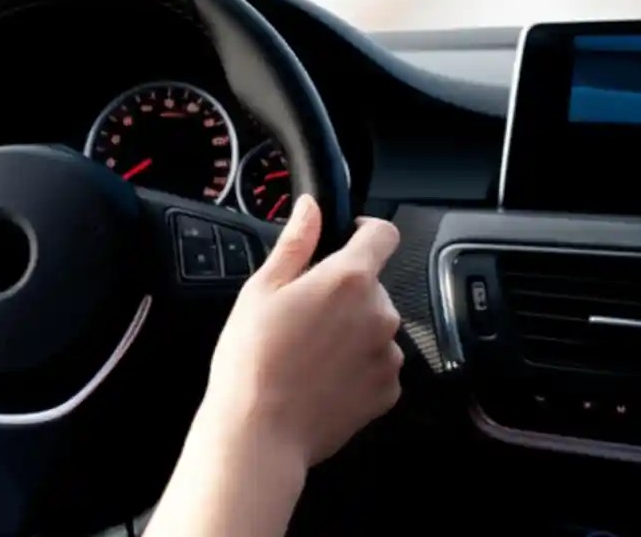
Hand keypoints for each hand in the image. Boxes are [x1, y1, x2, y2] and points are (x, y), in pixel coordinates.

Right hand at [198, 194, 402, 467]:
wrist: (260, 433)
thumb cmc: (252, 360)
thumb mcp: (261, 289)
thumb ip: (295, 242)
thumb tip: (311, 207)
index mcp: (349, 279)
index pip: (382, 234)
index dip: (365, 232)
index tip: (347, 241)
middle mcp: (380, 313)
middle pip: (372, 286)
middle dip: (344, 293)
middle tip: (303, 315)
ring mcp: (388, 354)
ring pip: (374, 327)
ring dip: (352, 331)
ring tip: (309, 353)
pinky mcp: (388, 390)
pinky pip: (377, 365)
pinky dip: (356, 366)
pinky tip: (322, 378)